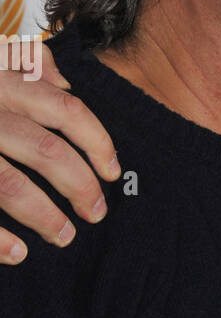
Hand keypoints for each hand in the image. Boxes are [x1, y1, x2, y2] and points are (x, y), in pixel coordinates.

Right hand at [0, 43, 119, 262]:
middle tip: (96, 212)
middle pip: (47, 151)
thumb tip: (64, 83)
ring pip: (10, 185)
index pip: (65, 109)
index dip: (97, 142)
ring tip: (65, 236)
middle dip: (80, 186)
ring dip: (45, 216)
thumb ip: (23, 62)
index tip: (112, 171)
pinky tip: (18, 254)